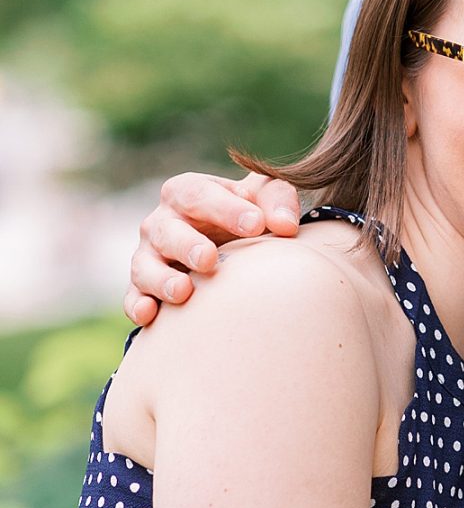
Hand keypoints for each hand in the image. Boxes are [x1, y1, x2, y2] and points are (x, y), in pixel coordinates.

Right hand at [126, 171, 301, 325]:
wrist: (233, 248)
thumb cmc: (249, 218)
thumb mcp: (265, 200)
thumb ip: (277, 202)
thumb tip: (286, 226)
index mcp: (188, 193)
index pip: (199, 194)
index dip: (225, 208)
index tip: (256, 225)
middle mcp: (162, 222)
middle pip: (167, 230)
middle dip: (187, 245)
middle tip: (210, 259)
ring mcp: (149, 256)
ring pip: (144, 265)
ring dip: (161, 279)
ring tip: (183, 291)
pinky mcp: (143, 288)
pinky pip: (133, 297)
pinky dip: (138, 306)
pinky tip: (150, 314)